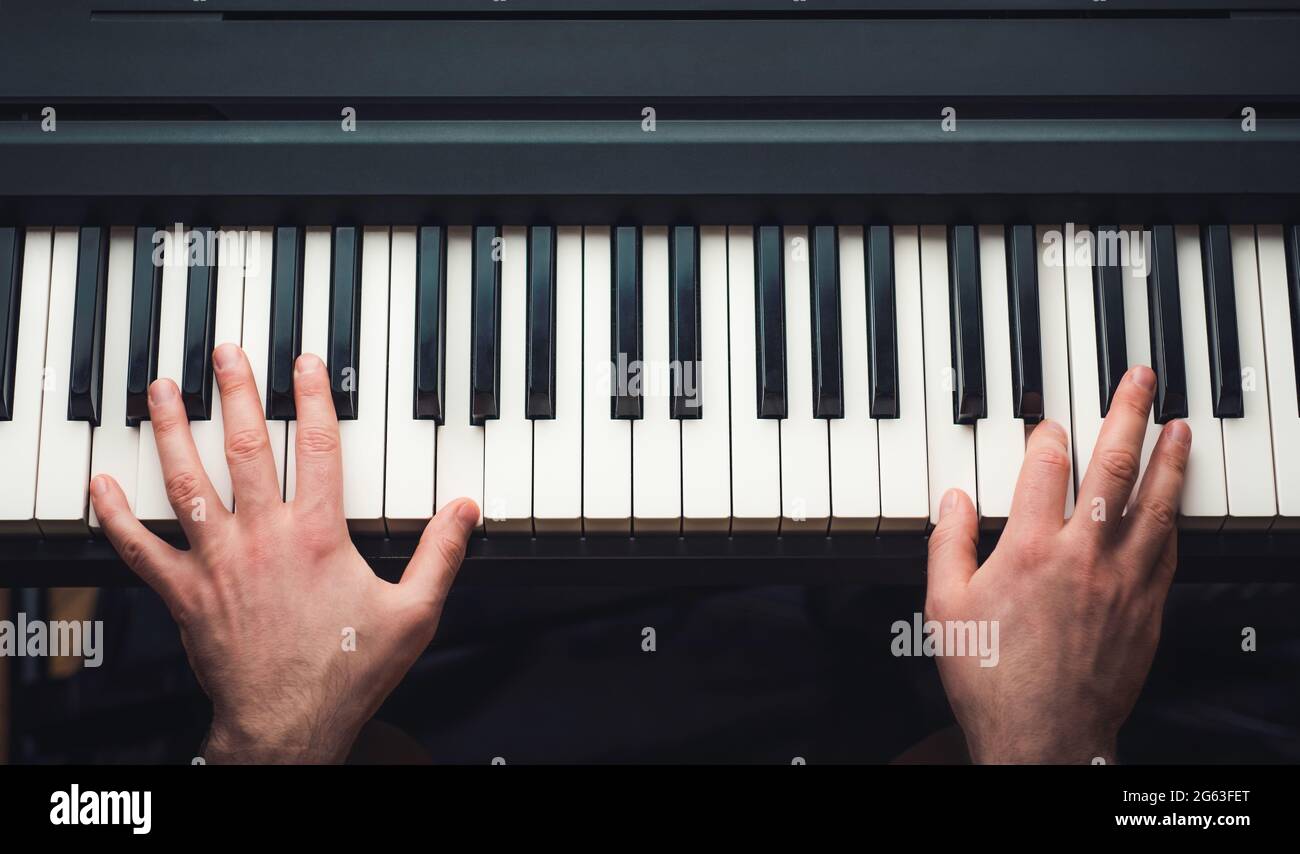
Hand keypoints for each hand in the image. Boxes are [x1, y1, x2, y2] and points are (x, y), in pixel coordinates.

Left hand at [91, 344, 478, 763]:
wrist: (289, 725)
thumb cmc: (347, 672)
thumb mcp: (415, 613)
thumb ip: (440, 554)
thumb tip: (465, 510)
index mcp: (318, 536)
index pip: (315, 447)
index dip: (312, 398)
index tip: (304, 363)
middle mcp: (263, 538)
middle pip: (244, 449)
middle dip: (233, 393)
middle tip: (224, 354)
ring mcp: (219, 563)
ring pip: (188, 483)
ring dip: (171, 431)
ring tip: (160, 390)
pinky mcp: (185, 593)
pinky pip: (140, 548)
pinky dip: (116, 515)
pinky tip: (102, 484)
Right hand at [926, 365, 1189, 763]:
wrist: (1042, 737)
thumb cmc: (991, 678)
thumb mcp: (944, 606)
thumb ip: (949, 544)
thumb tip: (955, 500)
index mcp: (1029, 549)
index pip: (1047, 466)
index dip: (1050, 435)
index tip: (1051, 424)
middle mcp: (1084, 556)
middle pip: (1115, 467)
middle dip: (1130, 414)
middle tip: (1142, 380)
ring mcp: (1123, 581)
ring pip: (1156, 503)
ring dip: (1170, 458)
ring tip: (1180, 426)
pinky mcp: (1147, 609)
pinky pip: (1168, 549)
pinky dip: (1172, 517)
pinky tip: (1174, 502)